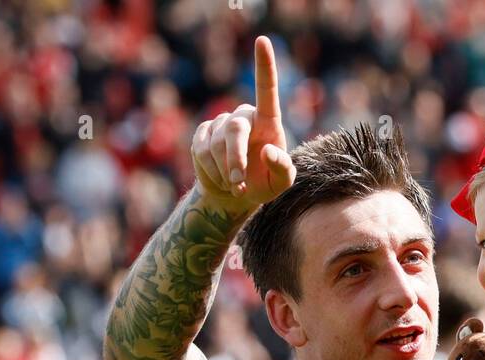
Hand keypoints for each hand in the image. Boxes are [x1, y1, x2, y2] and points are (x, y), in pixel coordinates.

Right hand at [191, 36, 294, 214]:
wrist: (236, 194)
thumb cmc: (264, 184)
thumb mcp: (281, 183)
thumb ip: (282, 168)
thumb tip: (267, 151)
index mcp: (267, 121)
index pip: (266, 90)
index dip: (264, 66)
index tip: (262, 41)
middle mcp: (244, 116)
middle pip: (235, 130)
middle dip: (235, 159)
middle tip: (239, 184)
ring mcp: (220, 124)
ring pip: (216, 145)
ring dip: (225, 172)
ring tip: (235, 184)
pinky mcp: (202, 135)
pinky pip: (202, 152)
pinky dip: (212, 173)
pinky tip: (221, 179)